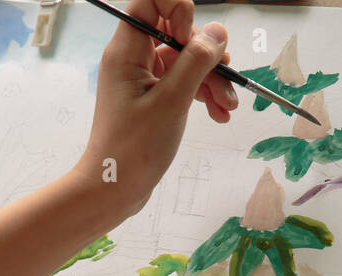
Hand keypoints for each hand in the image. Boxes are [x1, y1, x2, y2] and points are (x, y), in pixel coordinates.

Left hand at [73, 0, 233, 223]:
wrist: (113, 189)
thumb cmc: (134, 148)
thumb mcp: (172, 101)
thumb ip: (196, 61)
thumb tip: (218, 32)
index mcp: (126, 51)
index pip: (150, 2)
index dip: (177, 8)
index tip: (191, 37)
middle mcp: (132, 59)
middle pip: (176, 32)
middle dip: (206, 54)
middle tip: (224, 81)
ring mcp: (141, 80)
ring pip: (184, 61)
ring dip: (211, 79)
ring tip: (228, 106)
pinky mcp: (150, 99)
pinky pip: (181, 83)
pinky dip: (202, 94)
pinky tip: (219, 114)